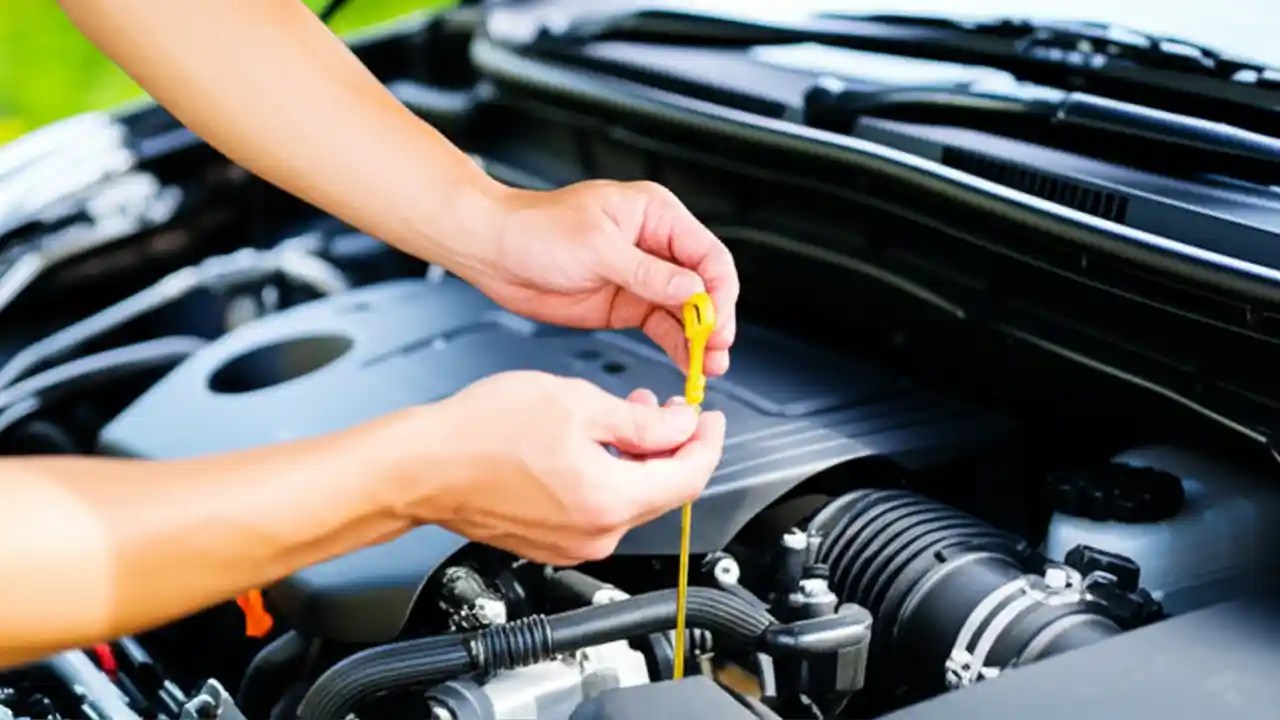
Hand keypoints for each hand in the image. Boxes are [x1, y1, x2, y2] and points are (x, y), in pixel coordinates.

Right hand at [406, 371, 725, 564]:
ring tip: (626, 416)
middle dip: (673, 448)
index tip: (709, 418)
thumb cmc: (482, 433)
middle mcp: (596, 534)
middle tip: (670, 410)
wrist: (423, 466)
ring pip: (630, 499)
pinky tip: (595, 443)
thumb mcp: (578, 404)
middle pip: (663, 492)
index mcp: (609, 501)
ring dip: (639, 459)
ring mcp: (573, 544)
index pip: (690, 477)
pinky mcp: (551, 541)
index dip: (707, 442)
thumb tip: (682, 426)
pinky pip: (599, 509)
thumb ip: (642, 421)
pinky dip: (609, 476)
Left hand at [462, 180, 738, 376]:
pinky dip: (678, 345)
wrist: (493, 251)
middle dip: (714, 319)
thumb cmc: (536, 230)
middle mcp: (655, 245)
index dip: (719, 292)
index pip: (707, 254)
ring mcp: (642, 277)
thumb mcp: (597, 249)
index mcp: (655, 215)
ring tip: (708, 366)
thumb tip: (693, 291)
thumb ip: (648, 273)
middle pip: (704, 285)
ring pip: (686, 311)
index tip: (717, 324)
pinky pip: (663, 327)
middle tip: (716, 351)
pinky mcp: (626, 304)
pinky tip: (688, 363)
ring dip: (700, 338)